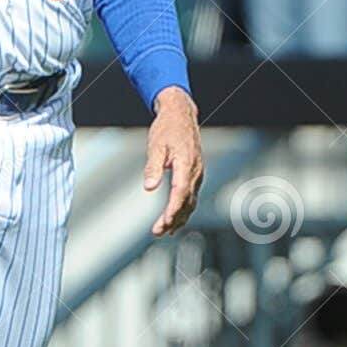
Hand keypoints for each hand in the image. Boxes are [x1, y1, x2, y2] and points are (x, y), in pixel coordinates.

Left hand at [144, 86, 203, 236]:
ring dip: (178, 217)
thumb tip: (149, 187)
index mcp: (186, 163)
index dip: (173, 209)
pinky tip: (174, 218)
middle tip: (158, 232)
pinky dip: (183, 209)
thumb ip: (152, 167)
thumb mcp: (155, 145)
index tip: (165, 221)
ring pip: (191, 201)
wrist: (181, 114)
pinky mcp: (195, 174)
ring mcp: (197, 173)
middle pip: (186, 201)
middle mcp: (195, 171)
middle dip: (173, 219)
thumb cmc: (167, 128)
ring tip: (164, 231)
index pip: (181, 192)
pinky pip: (191, 196)